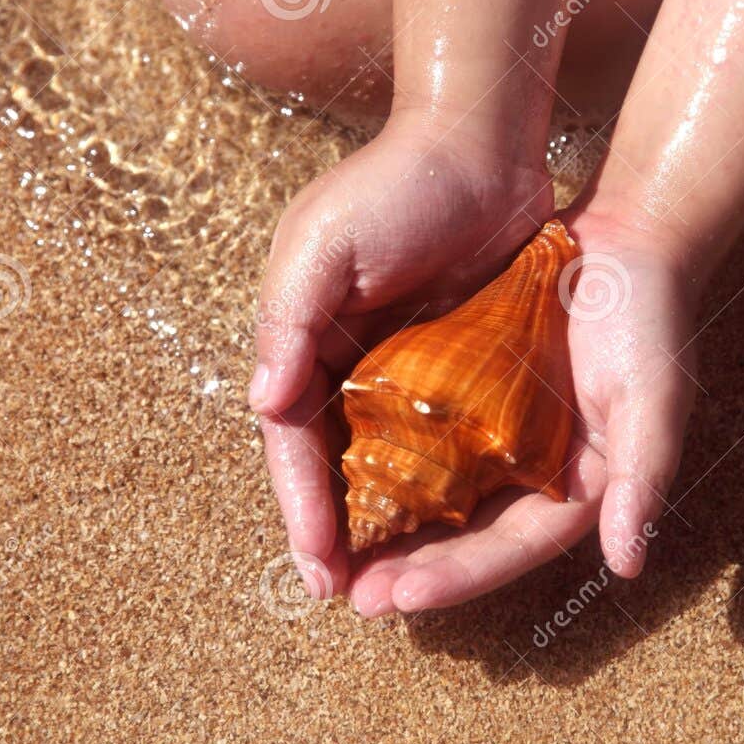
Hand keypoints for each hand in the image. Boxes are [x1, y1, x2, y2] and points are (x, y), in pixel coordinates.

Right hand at [250, 115, 555, 599]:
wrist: (479, 144)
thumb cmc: (392, 188)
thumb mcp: (324, 247)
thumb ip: (289, 323)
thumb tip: (263, 406)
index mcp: (302, 344)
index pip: (295, 445)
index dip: (302, 508)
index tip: (317, 573)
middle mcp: (342, 364)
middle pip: (333, 468)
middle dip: (334, 534)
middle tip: (349, 599)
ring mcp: (397, 368)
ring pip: (383, 466)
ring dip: (382, 524)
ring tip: (393, 585)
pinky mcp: (453, 365)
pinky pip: (437, 442)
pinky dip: (433, 487)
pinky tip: (445, 531)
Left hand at [347, 207, 699, 615]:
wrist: (628, 240)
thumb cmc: (650, 318)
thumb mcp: (653, 397)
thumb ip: (643, 480)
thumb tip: (628, 566)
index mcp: (579, 489)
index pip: (513, 547)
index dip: (460, 577)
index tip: (402, 599)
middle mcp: (535, 476)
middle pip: (467, 539)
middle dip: (412, 572)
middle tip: (355, 599)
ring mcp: (503, 442)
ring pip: (439, 502)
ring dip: (392, 533)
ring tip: (336, 563)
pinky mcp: (475, 403)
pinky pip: (426, 448)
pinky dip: (390, 469)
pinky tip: (344, 484)